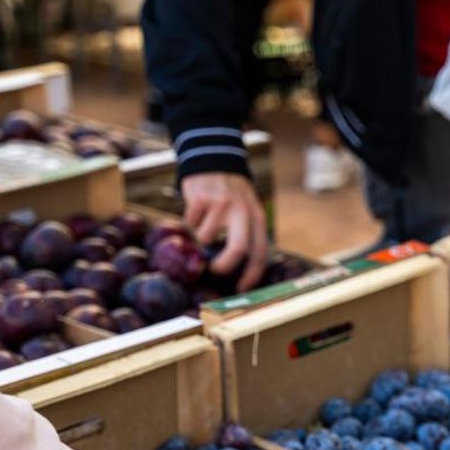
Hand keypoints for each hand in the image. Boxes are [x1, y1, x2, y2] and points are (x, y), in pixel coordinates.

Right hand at [181, 172, 268, 290]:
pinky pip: (190, 224)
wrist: (214, 160)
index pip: (260, 252)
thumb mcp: (247, 210)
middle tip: (215, 270)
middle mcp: (242, 211)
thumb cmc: (231, 195)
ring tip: (204, 225)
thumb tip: (236, 271)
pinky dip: (189, 224)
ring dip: (200, 238)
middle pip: (239, 248)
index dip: (252, 275)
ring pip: (206, 238)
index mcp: (257, 217)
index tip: (241, 289)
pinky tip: (196, 212)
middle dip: (225, 266)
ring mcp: (221, 204)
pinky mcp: (200, 198)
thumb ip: (246, 234)